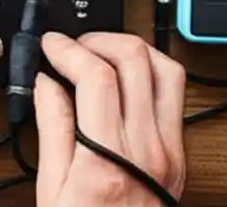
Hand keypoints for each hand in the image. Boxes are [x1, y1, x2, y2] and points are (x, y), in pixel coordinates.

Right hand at [34, 32, 186, 206]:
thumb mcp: (51, 188)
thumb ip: (51, 127)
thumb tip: (45, 82)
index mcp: (107, 159)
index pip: (97, 76)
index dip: (69, 48)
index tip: (51, 45)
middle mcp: (147, 149)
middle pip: (135, 60)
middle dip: (99, 39)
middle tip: (74, 46)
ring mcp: (170, 151)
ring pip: (165, 70)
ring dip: (132, 50)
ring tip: (101, 55)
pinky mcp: (181, 155)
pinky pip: (174, 96)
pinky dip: (150, 74)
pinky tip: (126, 80)